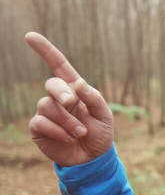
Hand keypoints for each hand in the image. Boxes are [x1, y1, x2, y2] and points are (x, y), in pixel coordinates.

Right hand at [25, 32, 113, 165]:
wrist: (92, 158)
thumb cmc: (99, 133)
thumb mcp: (104, 116)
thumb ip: (94, 98)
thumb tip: (78, 84)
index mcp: (74, 89)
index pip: (58, 65)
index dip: (45, 50)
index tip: (30, 36)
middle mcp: (58, 98)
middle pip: (51, 84)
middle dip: (62, 93)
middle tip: (73, 104)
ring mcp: (46, 112)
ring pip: (47, 106)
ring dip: (67, 120)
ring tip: (81, 132)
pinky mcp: (38, 128)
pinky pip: (41, 122)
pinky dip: (58, 130)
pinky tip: (69, 137)